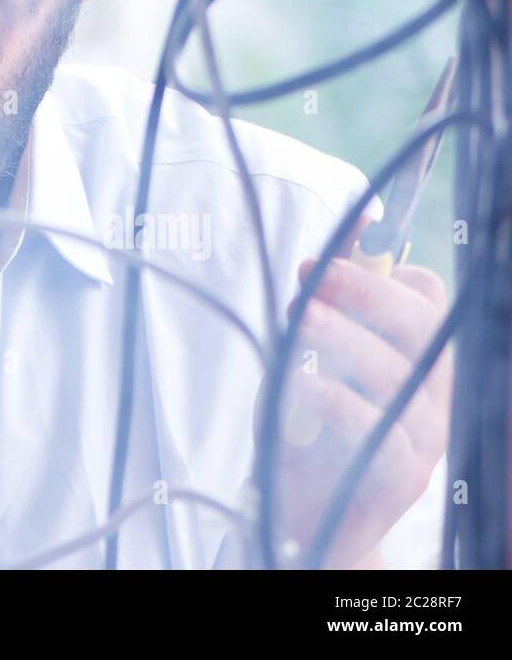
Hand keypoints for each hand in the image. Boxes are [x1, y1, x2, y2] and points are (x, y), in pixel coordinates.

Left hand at [277, 235, 451, 567]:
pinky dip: (340, 403)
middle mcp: (432, 390)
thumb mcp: (304, 350)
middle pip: (422, 326)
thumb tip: (356, 220)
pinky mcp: (405, 478)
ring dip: (346, 338)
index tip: (322, 258)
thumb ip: (326, 295)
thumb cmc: (306, 421)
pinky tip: (303, 382)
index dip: (380, 268)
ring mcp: (425, 435)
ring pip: (399, 374)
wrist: (303, 511)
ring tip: (301, 316)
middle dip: (365, 292)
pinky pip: (382, 434)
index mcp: (414, 352)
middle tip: (313, 275)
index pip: (426, 295)